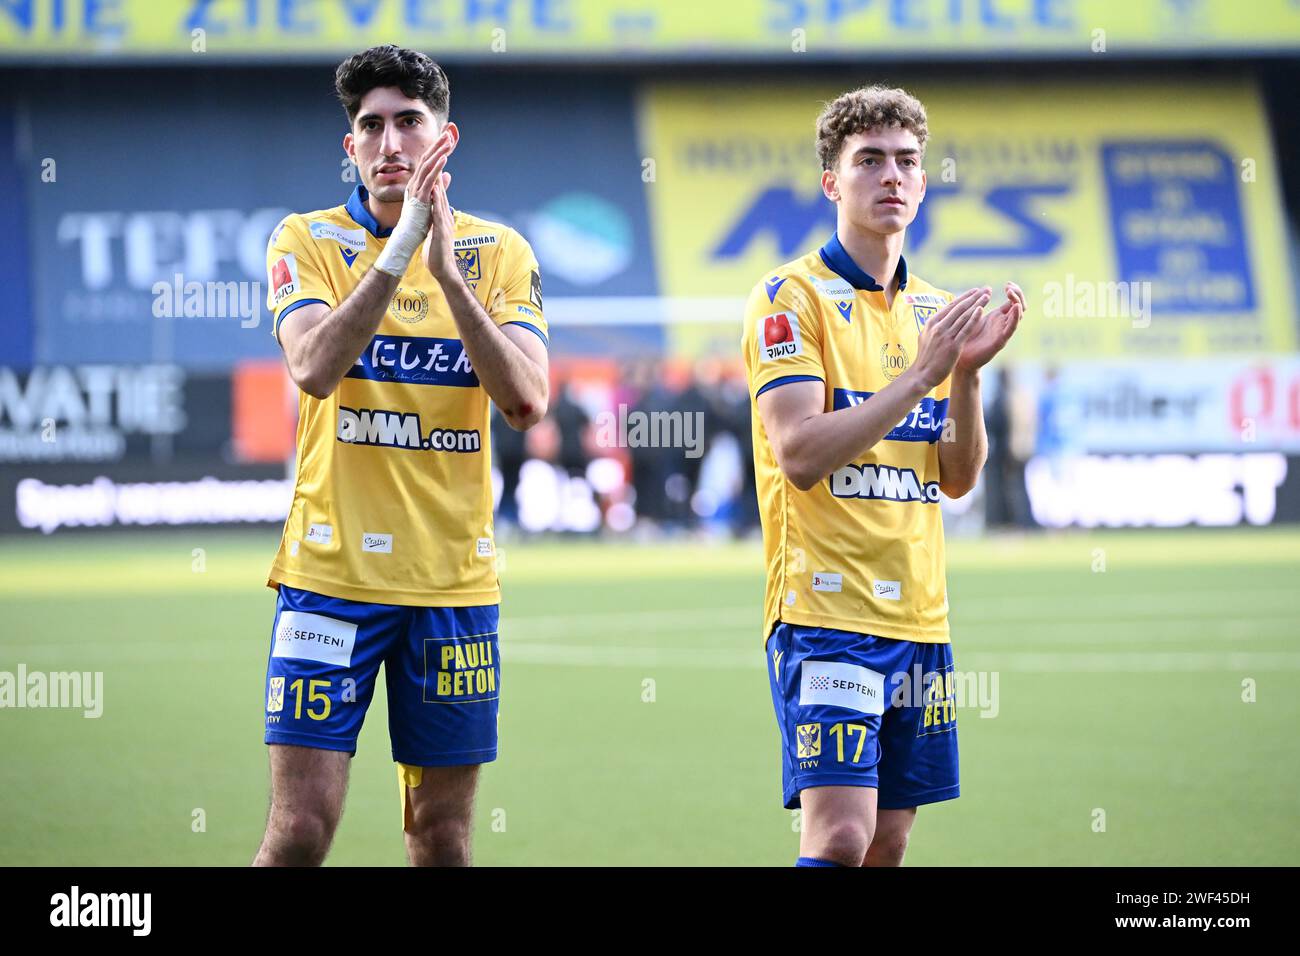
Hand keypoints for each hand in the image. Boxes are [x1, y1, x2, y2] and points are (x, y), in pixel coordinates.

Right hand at [372, 130, 454, 277]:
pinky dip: (436, 167)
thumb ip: (439, 187)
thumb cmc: (418, 224)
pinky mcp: (420, 198)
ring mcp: (416, 190)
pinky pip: (429, 179)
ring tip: (448, 140)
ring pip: (427, 166)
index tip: (445, 138)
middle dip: (437, 145)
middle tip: (448, 132)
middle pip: (426, 159)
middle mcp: (414, 184)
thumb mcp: (432, 201)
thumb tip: (446, 176)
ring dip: (438, 152)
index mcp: (417, 185)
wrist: (408, 239)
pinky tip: (444, 158)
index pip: (427, 163)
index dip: (436, 149)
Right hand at [910, 286, 989, 389]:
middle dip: (974, 297)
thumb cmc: (925, 358)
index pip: (951, 306)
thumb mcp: (925, 337)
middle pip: (959, 308)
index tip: (975, 291)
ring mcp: (945, 335)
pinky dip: (973, 318)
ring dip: (977, 304)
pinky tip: (981, 310)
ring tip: (987, 296)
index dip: (964, 297)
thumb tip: (940, 318)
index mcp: (932, 323)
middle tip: (986, 289)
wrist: (922, 374)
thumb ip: (934, 326)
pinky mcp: (953, 345)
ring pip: (963, 316)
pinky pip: (965, 329)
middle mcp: (938, 326)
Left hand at [955, 282, 1024, 373]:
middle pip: (1020, 306)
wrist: (960, 360)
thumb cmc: (965, 338)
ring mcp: (1003, 332)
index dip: (1014, 291)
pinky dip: (1015, 317)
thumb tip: (983, 288)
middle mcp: (1003, 323)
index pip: (1013, 301)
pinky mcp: (1000, 341)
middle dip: (1018, 294)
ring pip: (1018, 316)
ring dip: (1017, 303)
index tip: (1008, 284)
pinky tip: (1015, 308)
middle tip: (1009, 287)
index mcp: (998, 317)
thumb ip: (979, 305)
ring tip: (1011, 294)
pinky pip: (1011, 328)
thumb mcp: (972, 317)